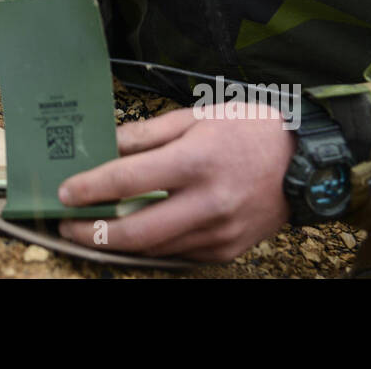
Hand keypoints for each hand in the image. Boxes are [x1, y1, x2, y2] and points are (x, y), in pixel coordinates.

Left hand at [56, 104, 297, 261]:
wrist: (305, 161)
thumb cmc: (248, 130)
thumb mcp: (195, 117)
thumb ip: (146, 135)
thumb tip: (105, 147)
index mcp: (196, 161)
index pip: (127, 180)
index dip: (89, 189)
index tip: (64, 193)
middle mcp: (208, 202)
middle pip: (136, 230)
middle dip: (92, 233)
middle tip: (65, 227)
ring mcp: (220, 232)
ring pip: (154, 248)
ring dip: (117, 243)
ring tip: (91, 231)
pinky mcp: (228, 250)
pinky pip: (178, 253)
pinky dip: (152, 245)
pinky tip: (134, 234)